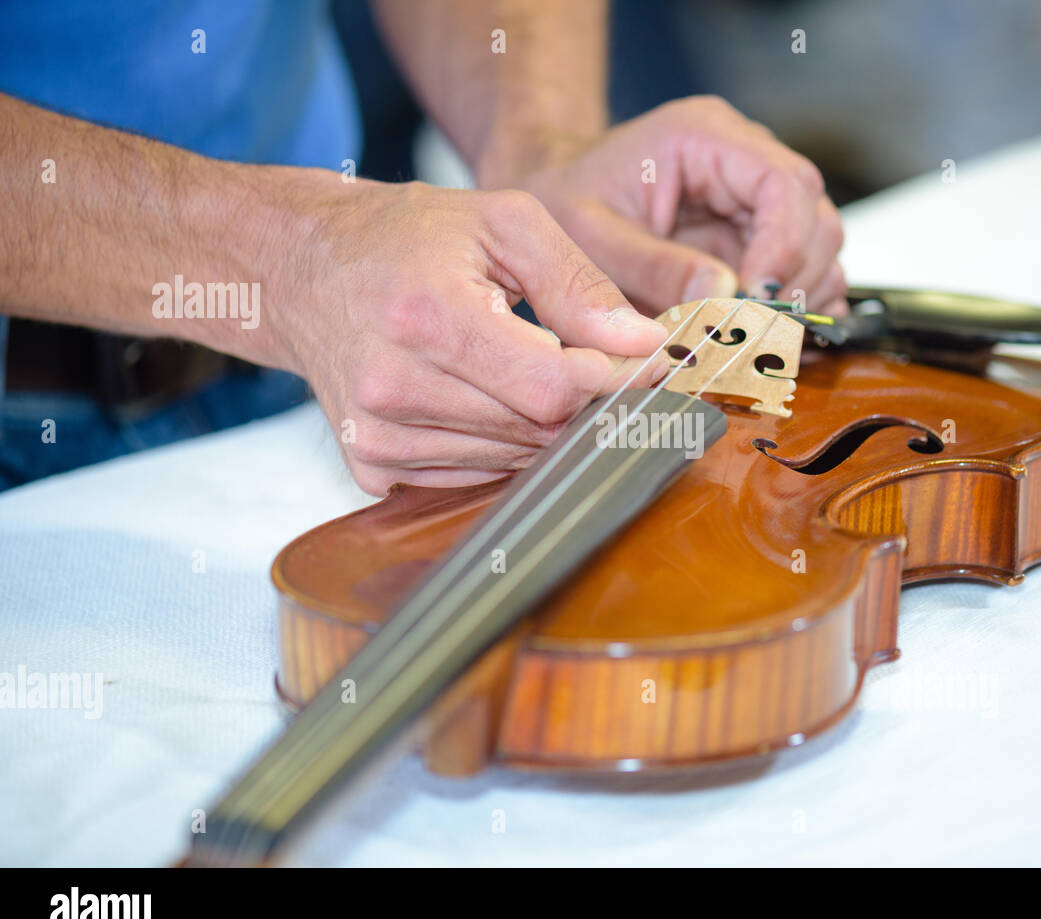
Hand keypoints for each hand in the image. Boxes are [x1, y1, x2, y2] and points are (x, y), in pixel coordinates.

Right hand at [279, 179, 667, 494]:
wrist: (300, 270)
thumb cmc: (407, 237)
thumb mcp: (502, 224)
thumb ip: (578, 283)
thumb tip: (644, 343)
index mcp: (428, 316)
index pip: (551, 386)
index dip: (608, 380)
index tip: (640, 363)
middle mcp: (394, 386)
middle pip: (537, 430)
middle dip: (578, 400)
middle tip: (585, 361)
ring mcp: (377, 435)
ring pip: (511, 460)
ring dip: (536, 423)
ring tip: (516, 367)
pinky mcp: (369, 466)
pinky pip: (471, 476)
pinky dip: (495, 444)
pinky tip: (477, 397)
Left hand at [507, 96, 847, 316]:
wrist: (554, 201)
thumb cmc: (566, 204)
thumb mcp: (592, 237)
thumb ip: (654, 265)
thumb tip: (722, 293)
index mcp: (705, 136)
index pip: (784, 183)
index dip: (785, 246)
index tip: (756, 297)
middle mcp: (744, 159)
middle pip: (815, 218)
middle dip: (792, 281)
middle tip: (749, 327)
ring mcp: (755, 200)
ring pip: (819, 250)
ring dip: (794, 301)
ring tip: (749, 334)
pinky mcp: (756, 237)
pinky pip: (800, 273)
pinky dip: (789, 309)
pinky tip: (758, 331)